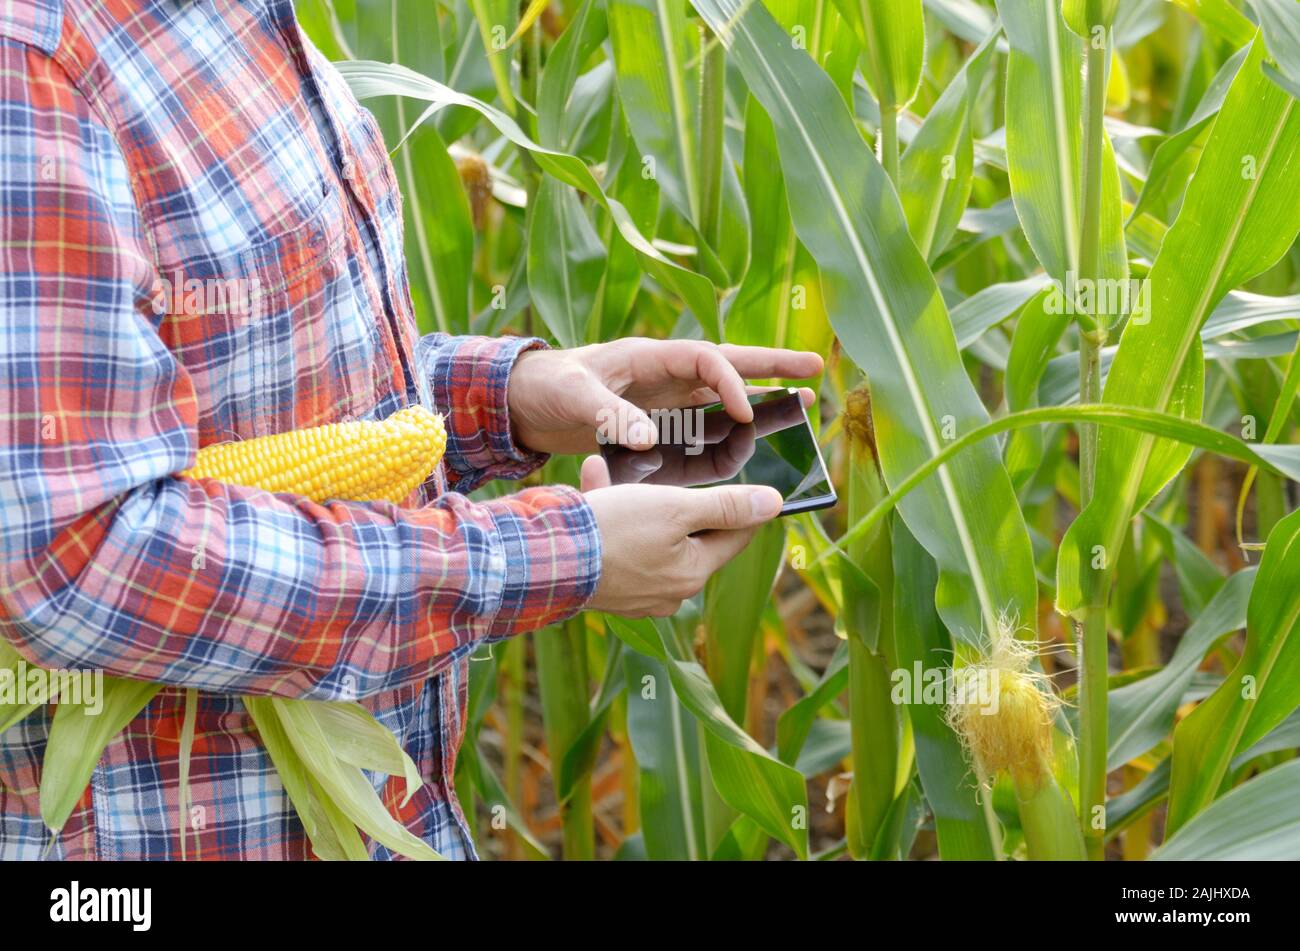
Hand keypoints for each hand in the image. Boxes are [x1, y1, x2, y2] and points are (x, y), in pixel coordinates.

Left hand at [507, 338, 822, 455]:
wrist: (521, 402)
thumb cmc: (544, 387)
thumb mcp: (574, 398)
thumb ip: (610, 415)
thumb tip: (648, 439)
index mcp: (649, 355)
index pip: (706, 360)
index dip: (731, 383)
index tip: (746, 413)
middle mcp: (663, 372)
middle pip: (729, 365)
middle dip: (772, 366)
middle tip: (817, 368)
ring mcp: (663, 397)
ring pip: (722, 395)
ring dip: (760, 398)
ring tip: (801, 402)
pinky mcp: (657, 420)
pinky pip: (701, 424)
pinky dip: (729, 430)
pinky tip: (753, 443)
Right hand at [579, 455, 783, 616]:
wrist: (545, 560)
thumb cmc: (614, 531)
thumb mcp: (676, 508)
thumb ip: (726, 505)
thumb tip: (774, 503)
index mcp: (692, 574)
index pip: (734, 536)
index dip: (743, 506)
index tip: (746, 481)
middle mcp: (667, 592)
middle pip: (689, 537)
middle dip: (676, 500)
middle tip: (668, 473)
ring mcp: (634, 593)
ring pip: (648, 536)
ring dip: (636, 502)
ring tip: (619, 472)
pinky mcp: (604, 587)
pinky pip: (617, 545)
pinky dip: (610, 516)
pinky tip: (594, 483)